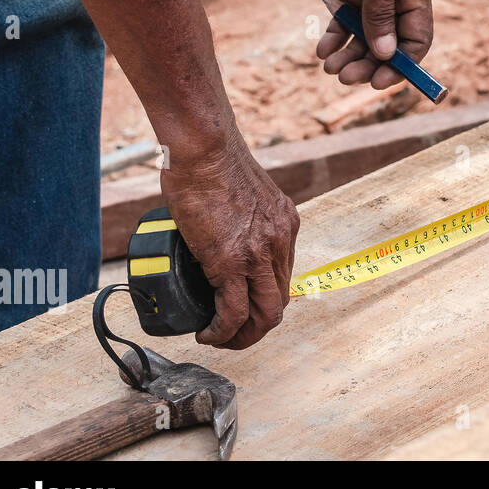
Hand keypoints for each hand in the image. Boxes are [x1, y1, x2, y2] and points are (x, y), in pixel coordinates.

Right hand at [160, 135, 298, 349]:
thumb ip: (243, 216)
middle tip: (231, 334)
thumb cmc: (213, 161)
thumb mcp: (244, 194)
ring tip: (218, 339)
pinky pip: (234, 311)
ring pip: (264, 314)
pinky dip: (221, 331)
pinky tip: (207, 334)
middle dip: (257, 326)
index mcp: (284, 224)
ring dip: (242, 336)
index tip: (242, 307)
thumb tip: (220, 231)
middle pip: (280, 302)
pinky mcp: (232, 260)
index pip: (283, 276)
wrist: (205, 148)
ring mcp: (260, 252)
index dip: (263, 299)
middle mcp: (280, 240)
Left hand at [299, 0, 434, 89]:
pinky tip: (323, 49)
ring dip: (349, 54)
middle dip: (369, 62)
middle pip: (389, 41)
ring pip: (365, 34)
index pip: (418, 38)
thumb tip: (387, 54)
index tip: (380, 82)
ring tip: (330, 67)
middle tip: (346, 77)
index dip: (402, 63)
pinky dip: (335, 36)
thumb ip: (380, 13)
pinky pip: (344, 20)